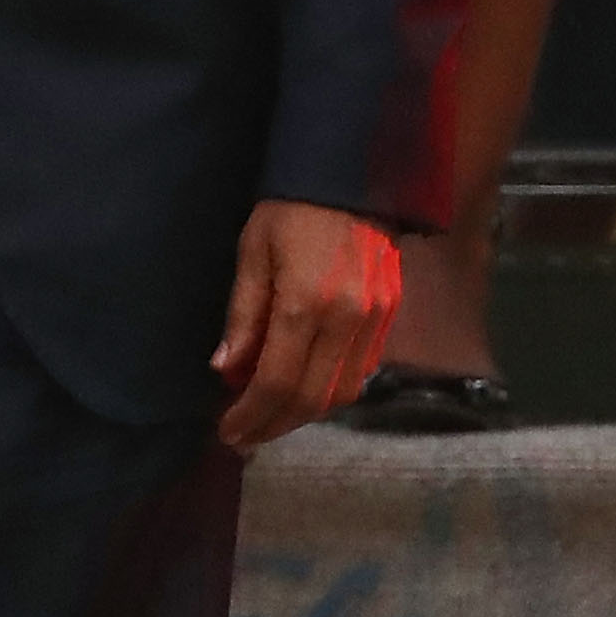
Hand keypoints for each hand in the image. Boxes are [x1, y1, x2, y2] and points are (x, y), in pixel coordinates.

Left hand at [210, 198, 400, 450]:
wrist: (351, 179)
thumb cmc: (288, 210)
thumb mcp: (251, 252)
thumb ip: (243, 315)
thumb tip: (225, 370)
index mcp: (307, 304)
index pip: (277, 381)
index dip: (251, 414)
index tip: (226, 431)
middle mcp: (348, 322)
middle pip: (312, 399)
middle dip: (274, 424)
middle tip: (243, 437)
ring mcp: (375, 323)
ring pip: (341, 394)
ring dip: (302, 415)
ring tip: (266, 418)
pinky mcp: (390, 318)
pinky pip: (360, 373)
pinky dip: (329, 392)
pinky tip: (302, 392)